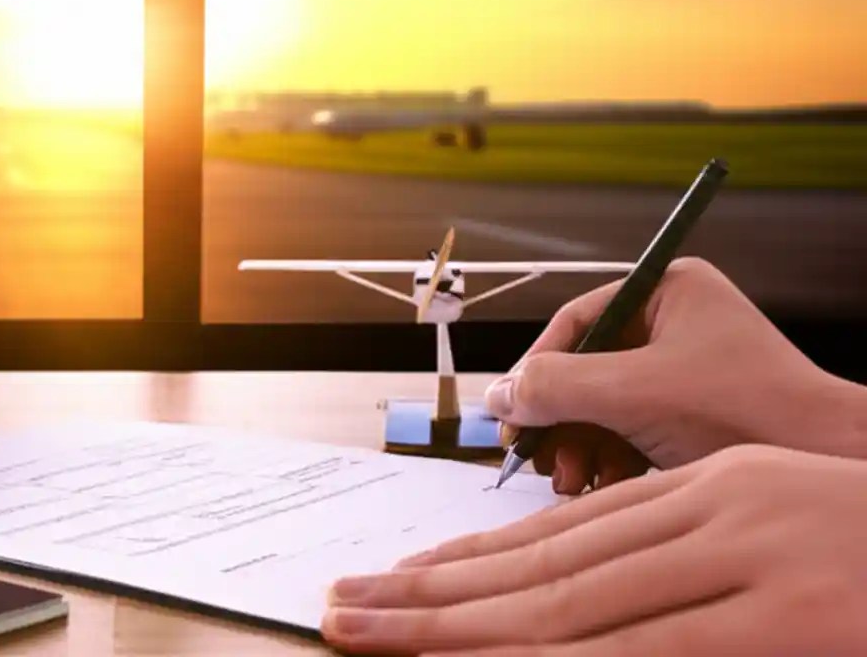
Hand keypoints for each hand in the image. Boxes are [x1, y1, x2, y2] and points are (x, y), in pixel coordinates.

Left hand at [323, 444, 866, 655]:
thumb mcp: (771, 544)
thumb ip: (682, 570)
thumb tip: (582, 615)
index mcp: (708, 490)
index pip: (555, 532)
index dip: (464, 561)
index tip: (394, 582)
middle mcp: (714, 510)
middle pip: (541, 562)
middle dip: (429, 594)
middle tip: (343, 611)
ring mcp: (751, 562)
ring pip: (572, 603)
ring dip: (458, 629)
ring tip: (374, 636)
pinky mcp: (788, 620)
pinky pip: (648, 654)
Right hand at [486, 257, 864, 493]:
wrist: (827, 459)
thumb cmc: (746, 409)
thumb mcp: (635, 391)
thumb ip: (557, 386)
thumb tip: (495, 393)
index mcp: (666, 291)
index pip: (575, 322)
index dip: (535, 368)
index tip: (510, 412)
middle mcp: (672, 325)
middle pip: (583, 369)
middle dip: (558, 419)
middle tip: (534, 455)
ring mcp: (681, 373)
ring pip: (601, 406)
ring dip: (577, 447)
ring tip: (571, 483)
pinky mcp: (689, 417)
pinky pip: (627, 432)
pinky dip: (607, 461)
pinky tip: (600, 488)